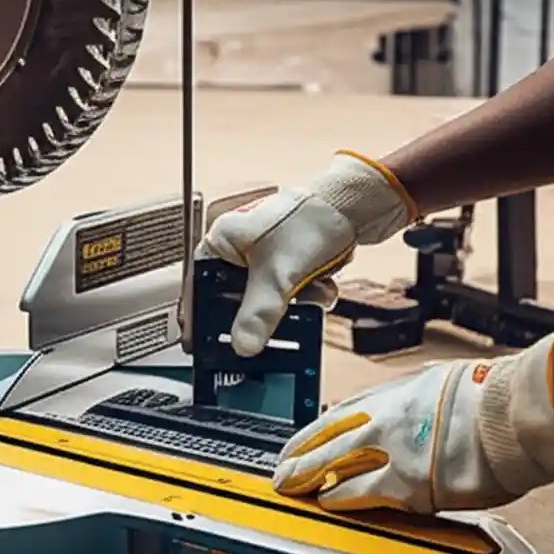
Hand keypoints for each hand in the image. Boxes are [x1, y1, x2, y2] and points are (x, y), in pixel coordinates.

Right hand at [189, 152, 414, 356]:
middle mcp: (237, 251)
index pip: (198, 289)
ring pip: (265, 302)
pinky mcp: (286, 266)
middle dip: (262, 312)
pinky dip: (305, 298)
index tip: (207, 346)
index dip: (201, 319)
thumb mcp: (278, 274)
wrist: (355, 206)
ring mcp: (263, 259)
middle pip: (234, 301)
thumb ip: (258, 313)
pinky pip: (287, 297)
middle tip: (271, 326)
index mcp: (220, 243)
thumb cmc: (309, 219)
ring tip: (308, 294)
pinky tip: (319, 288)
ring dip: (290, 306)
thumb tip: (242, 345)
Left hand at [272, 328, 553, 514]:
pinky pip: (360, 494)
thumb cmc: (495, 397)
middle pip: (326, 439)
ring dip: (308, 478)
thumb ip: (419, 402)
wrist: (516, 413)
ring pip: (332, 465)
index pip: (340, 413)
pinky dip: (339, 499)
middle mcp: (385, 418)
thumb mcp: (443, 384)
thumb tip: (416, 412)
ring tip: (292, 488)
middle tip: (281, 469)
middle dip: (299, 456)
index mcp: (396, 393)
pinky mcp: (405, 484)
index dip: (316, 430)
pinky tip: (326, 503)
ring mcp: (390, 451)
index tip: (302, 440)